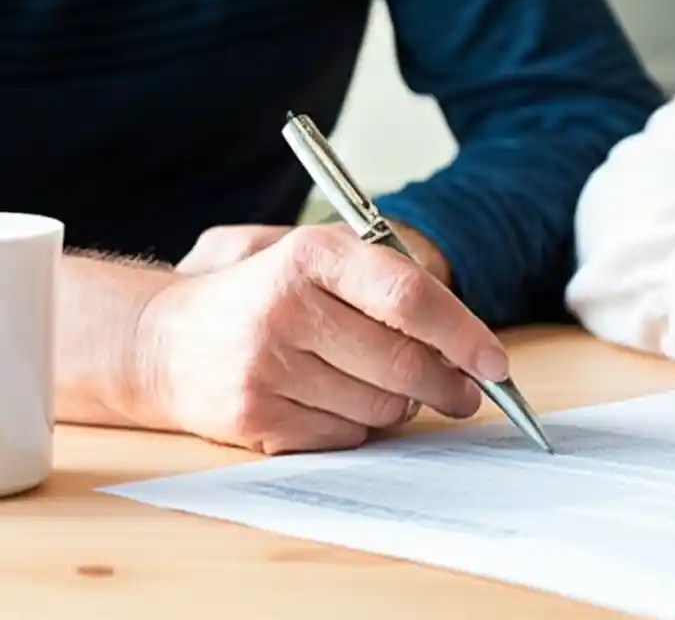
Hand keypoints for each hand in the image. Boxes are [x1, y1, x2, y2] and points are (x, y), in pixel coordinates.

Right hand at [136, 225, 504, 453]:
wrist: (160, 339)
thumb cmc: (264, 294)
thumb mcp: (317, 259)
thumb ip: (388, 283)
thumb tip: (467, 341)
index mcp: (310, 255)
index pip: (409, 297)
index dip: (463, 334)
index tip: (496, 363)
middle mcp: (286, 308)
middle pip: (404, 363)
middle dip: (449, 385)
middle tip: (464, 392)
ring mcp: (266, 366)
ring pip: (381, 407)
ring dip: (401, 405)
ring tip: (380, 384)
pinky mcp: (254, 416)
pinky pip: (345, 436)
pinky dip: (358, 426)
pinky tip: (334, 400)